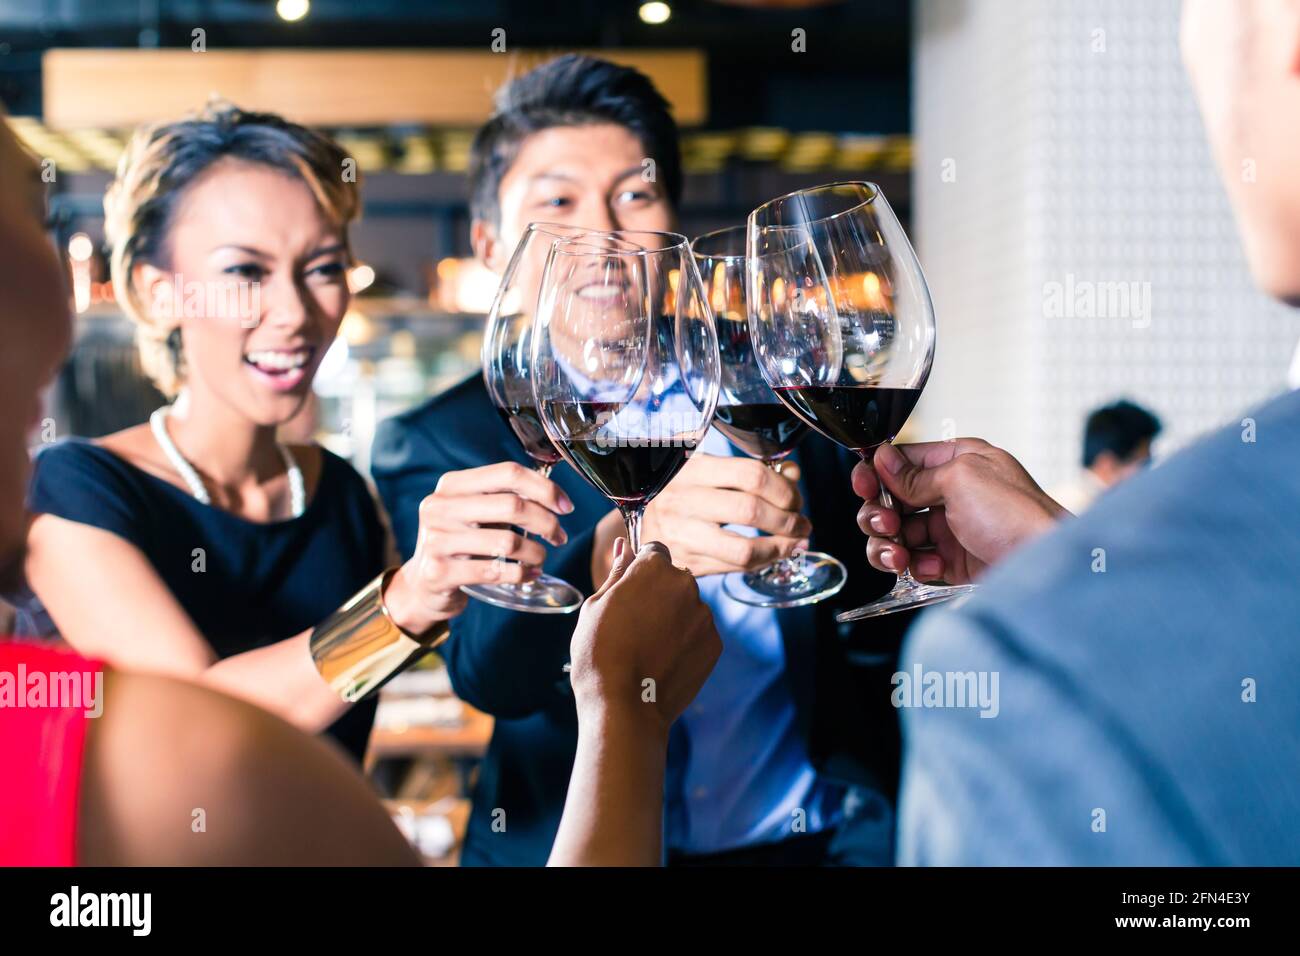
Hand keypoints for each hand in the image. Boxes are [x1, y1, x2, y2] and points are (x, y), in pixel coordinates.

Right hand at [384, 461, 574, 635]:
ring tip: (540, 558)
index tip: (566, 507)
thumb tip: (556, 498)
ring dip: (535, 552)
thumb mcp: (476, 513)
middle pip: (512, 505)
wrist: (425, 585)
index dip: (544, 488)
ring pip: (507, 541)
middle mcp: (439, 507)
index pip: (508, 473)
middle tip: (559, 536)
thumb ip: (506, 498)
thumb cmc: (462, 543)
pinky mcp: (439, 572)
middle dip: (546, 522)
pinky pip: (496, 571)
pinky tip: (529, 574)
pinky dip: (521, 574)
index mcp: (452, 484)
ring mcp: (436, 540)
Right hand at [570, 538, 721, 738]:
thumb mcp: (596, 606)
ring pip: (688, 607)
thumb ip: (617, 573)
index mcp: (654, 568)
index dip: (641, 569)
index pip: (654, 551)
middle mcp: (686, 584)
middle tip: (635, 624)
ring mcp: (703, 615)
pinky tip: (664, 660)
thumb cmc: (599, 653)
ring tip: (649, 647)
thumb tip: (625, 547)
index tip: (631, 589)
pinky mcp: (714, 643)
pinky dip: (686, 642)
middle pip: (674, 579)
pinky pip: (699, 633)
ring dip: (674, 618)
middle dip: (659, 593)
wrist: (624, 705)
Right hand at [625, 453, 811, 577]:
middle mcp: (683, 500)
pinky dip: (763, 562)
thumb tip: (793, 473)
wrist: (640, 525)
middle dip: (788, 520)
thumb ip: (752, 471)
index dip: (784, 488)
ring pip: (744, 549)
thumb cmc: (683, 493)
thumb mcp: (709, 471)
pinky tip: (774, 555)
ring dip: (779, 548)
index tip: (795, 498)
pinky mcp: (686, 563)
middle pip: (750, 510)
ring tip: (795, 543)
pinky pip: (735, 568)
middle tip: (802, 523)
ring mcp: (682, 535)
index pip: (751, 474)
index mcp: (693, 470)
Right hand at [853, 439, 1068, 584]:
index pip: (903, 462)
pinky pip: (917, 562)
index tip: (864, 486)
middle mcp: (954, 493)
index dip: (878, 474)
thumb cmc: (1017, 516)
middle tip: (886, 525)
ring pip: (899, 535)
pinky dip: (915, 566)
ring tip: (897, 556)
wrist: (1045, 567)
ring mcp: (952, 529)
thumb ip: (917, 473)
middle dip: (880, 514)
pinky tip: (928, 567)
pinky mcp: (954, 562)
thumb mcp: (962, 478)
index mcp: (958, 462)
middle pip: (894, 501)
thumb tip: (882, 460)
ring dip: (889, 545)